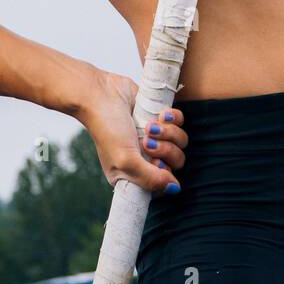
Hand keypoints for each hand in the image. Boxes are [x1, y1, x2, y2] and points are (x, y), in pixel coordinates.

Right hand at [81, 68, 187, 194]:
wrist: (102, 94)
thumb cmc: (108, 129)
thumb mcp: (127, 161)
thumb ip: (151, 178)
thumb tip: (174, 189)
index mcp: (134, 173)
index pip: (162, 184)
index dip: (165, 175)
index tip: (155, 163)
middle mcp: (145, 156)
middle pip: (176, 161)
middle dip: (166, 150)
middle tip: (147, 142)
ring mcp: (154, 136)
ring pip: (181, 141)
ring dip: (168, 133)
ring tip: (149, 126)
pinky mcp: (159, 117)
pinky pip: (180, 122)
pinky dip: (173, 118)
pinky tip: (160, 114)